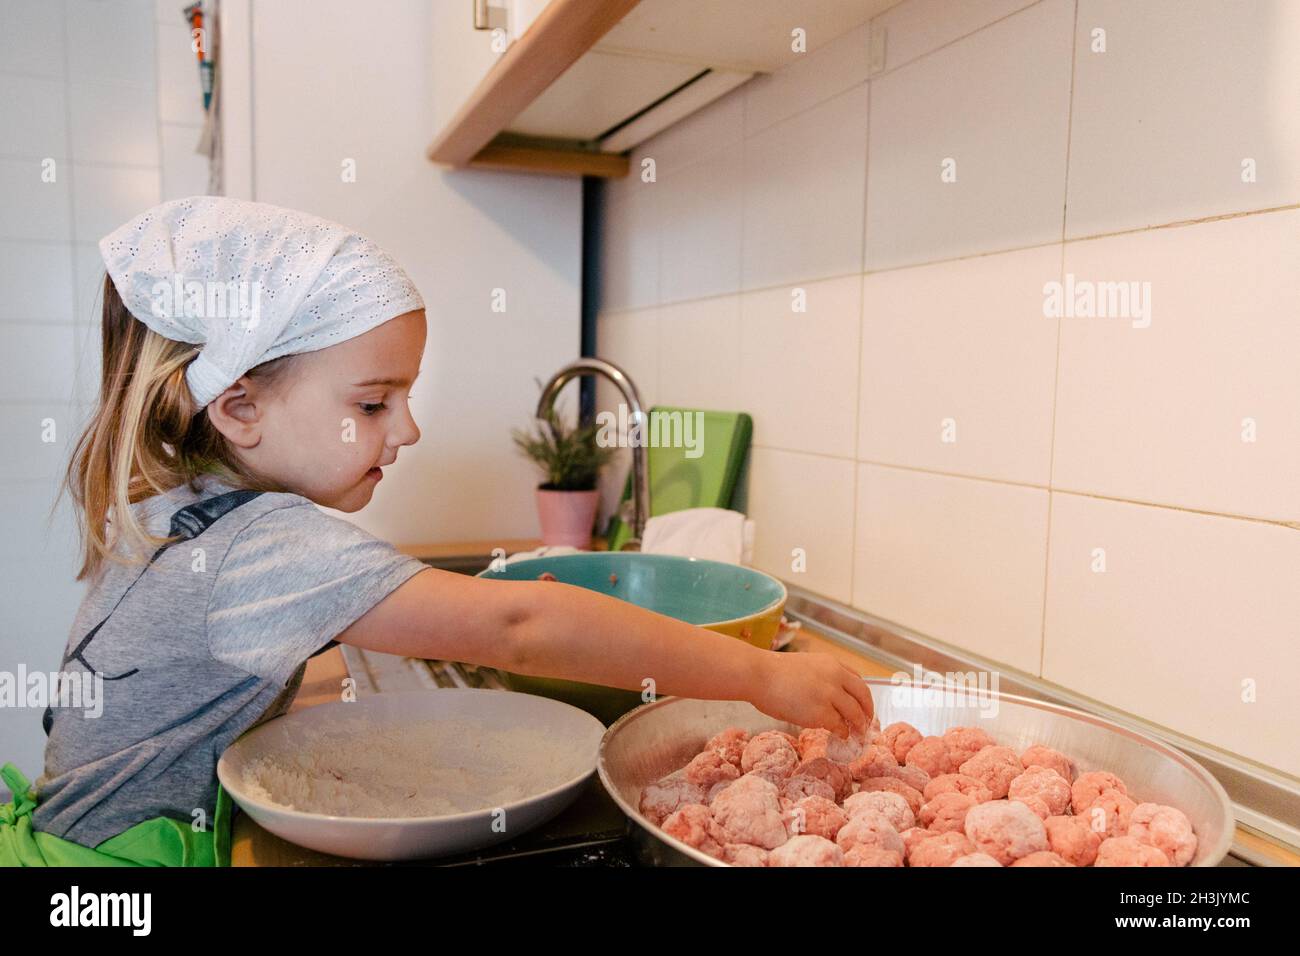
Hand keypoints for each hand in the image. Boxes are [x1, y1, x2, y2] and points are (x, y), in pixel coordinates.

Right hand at [754, 652, 873, 738]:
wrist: (757, 674)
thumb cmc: (772, 672)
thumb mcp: (805, 666)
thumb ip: (821, 677)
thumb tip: (829, 697)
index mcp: (831, 664)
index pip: (858, 680)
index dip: (862, 696)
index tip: (862, 705)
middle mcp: (835, 676)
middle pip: (863, 696)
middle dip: (867, 711)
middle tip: (866, 723)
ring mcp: (829, 695)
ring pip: (854, 713)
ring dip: (857, 725)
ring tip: (856, 734)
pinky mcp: (821, 713)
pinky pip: (839, 726)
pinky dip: (842, 733)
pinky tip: (840, 736)